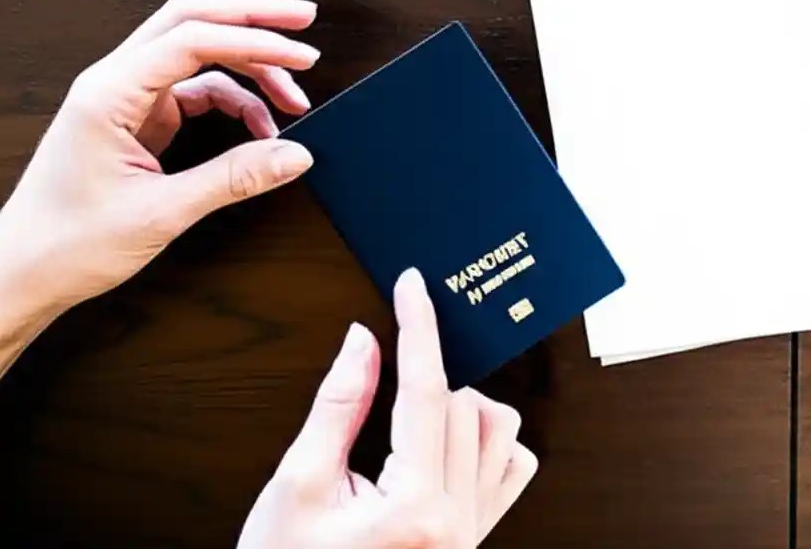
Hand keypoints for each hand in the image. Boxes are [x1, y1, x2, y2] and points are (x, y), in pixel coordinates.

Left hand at [0, 0, 319, 325]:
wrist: (26, 269)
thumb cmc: (69, 241)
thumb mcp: (162, 212)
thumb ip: (233, 179)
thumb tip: (292, 156)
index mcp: (108, 94)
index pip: (192, 40)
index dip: (254, 42)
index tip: (300, 54)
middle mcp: (115, 83)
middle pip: (191, 21)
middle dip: (251, 18)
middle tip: (302, 22)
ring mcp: (127, 98)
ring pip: (197, 52)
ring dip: (249, 65)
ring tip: (293, 96)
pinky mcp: (138, 118)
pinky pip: (196, 90)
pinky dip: (236, 101)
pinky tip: (262, 128)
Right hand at [238, 269, 537, 548]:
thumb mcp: (299, 485)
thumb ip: (337, 407)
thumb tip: (363, 341)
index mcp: (413, 509)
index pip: (426, 392)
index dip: (419, 328)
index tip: (413, 287)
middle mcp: (457, 524)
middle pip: (464, 407)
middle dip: (423, 376)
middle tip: (380, 371)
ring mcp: (473, 533)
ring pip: (501, 433)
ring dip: (462, 407)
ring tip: (409, 422)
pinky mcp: (477, 537)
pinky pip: (512, 469)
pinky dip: (488, 443)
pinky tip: (445, 446)